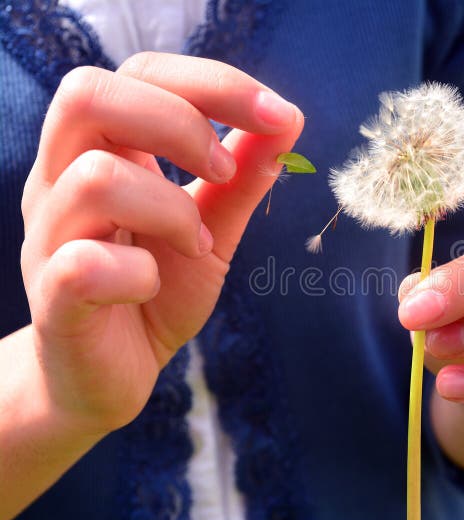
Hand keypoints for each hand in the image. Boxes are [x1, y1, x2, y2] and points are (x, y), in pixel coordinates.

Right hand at [20, 52, 303, 434]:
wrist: (110, 375)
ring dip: (172, 210)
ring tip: (197, 244)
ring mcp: (49, 238)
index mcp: (102, 152)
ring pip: (94, 179)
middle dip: (179, 124)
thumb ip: (241, 180)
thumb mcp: (212, 230)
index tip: (277, 116)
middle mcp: (62, 181)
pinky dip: (138, 274)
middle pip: (89, 95)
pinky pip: (82, 265)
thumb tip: (287, 120)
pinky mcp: (53, 300)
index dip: (213, 82)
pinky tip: (152, 286)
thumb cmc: (154, 291)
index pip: (141, 73)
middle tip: (220, 175)